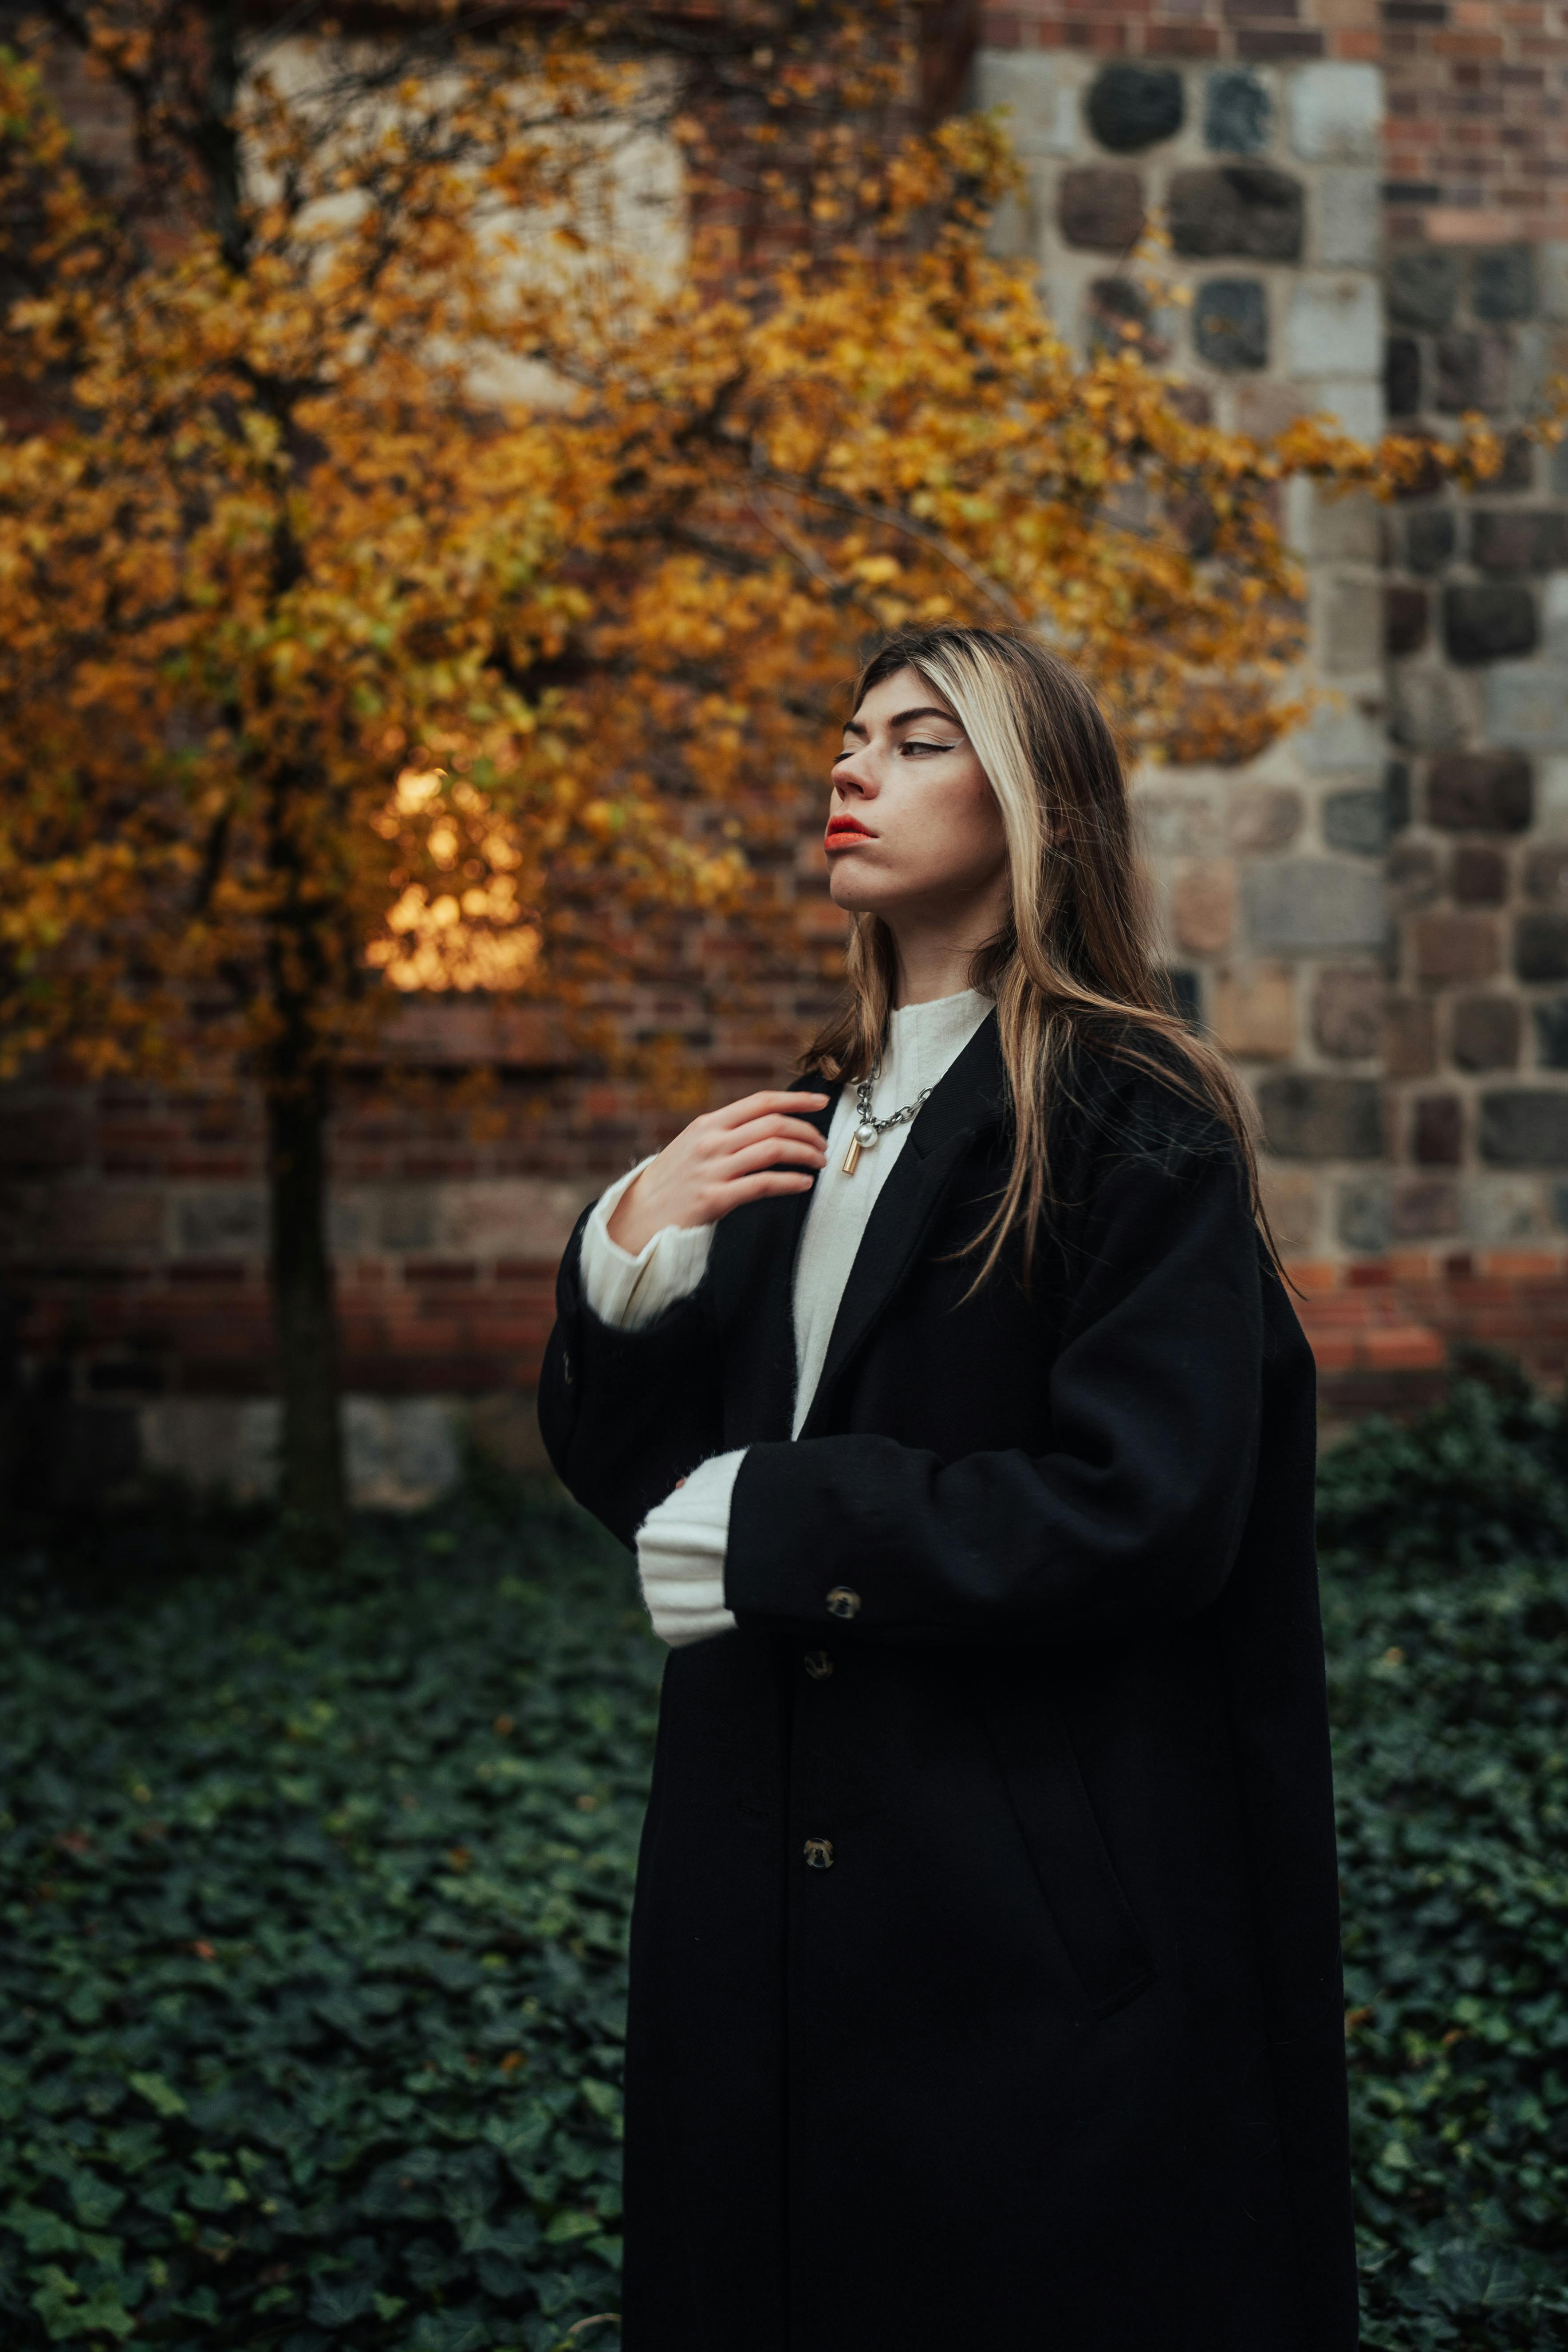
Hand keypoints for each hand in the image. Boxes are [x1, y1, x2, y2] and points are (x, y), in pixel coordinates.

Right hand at [607, 1090, 830, 1255]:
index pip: (761, 1102)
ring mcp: (712, 1170)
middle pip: (774, 1125)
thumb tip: (769, 1125)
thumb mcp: (694, 1144)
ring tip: (819, 1163)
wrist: (639, 1216)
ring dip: (806, 1154)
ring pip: (774, 1150)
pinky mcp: (715, 1199)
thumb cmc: (673, 1182)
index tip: (821, 1102)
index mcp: (708, 1124)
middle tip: (823, 1145)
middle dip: (807, 1132)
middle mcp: (711, 1142)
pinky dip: (791, 1182)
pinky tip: (804, 1183)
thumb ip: (726, 1132)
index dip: (796, 1100)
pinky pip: (764, 1184)